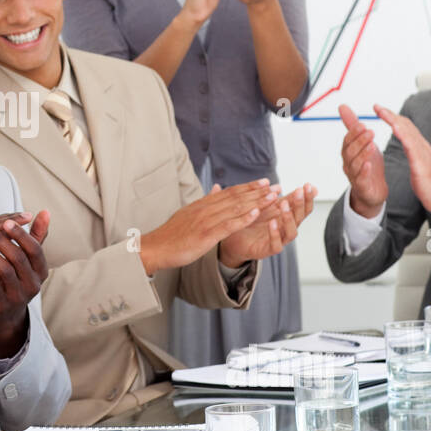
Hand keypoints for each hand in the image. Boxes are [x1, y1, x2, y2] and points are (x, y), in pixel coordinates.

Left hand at [0, 210, 51, 357]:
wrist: (3, 314)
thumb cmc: (16, 280)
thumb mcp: (28, 260)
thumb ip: (36, 236)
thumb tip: (44, 212)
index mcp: (41, 270)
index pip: (35, 248)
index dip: (21, 234)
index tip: (6, 221)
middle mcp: (34, 284)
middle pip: (18, 257)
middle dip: (0, 239)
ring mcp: (19, 296)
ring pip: (5, 270)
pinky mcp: (3, 304)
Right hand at [139, 179, 273, 275]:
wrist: (155, 248)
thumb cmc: (171, 235)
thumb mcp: (188, 214)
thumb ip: (204, 202)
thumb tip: (216, 189)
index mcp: (202, 205)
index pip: (229, 192)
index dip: (248, 187)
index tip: (264, 182)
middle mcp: (205, 209)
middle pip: (236, 197)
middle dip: (258, 192)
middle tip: (276, 186)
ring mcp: (205, 221)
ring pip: (235, 208)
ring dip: (256, 201)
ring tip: (273, 197)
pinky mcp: (205, 235)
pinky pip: (228, 225)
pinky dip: (243, 218)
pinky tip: (256, 214)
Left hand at [217, 182, 316, 265]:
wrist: (236, 239)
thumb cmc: (255, 221)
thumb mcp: (271, 206)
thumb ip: (287, 197)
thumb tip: (307, 186)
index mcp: (288, 218)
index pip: (303, 208)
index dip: (308, 197)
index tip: (308, 185)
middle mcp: (286, 229)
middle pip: (299, 218)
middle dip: (300, 204)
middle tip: (298, 192)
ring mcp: (279, 240)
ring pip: (291, 232)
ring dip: (289, 218)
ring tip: (284, 205)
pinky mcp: (268, 250)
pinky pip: (276, 244)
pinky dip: (275, 234)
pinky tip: (272, 222)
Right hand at [339, 104, 386, 218]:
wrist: (373, 191)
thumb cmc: (368, 166)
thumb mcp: (362, 143)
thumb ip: (352, 126)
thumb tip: (342, 106)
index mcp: (348, 152)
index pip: (347, 140)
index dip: (353, 132)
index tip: (363, 124)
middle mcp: (348, 163)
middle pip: (349, 151)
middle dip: (359, 141)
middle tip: (370, 131)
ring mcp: (354, 176)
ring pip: (354, 164)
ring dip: (362, 154)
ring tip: (372, 145)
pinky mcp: (362, 186)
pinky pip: (360, 179)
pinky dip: (364, 172)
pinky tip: (369, 165)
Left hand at [374, 104, 430, 226]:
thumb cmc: (430, 185)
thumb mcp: (419, 165)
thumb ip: (413, 153)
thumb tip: (407, 144)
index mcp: (419, 148)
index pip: (405, 128)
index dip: (393, 118)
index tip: (380, 110)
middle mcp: (422, 147)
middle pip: (406, 126)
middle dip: (391, 115)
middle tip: (376, 106)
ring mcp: (423, 155)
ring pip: (409, 133)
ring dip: (395, 121)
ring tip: (383, 112)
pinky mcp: (422, 164)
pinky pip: (412, 147)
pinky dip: (404, 135)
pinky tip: (395, 128)